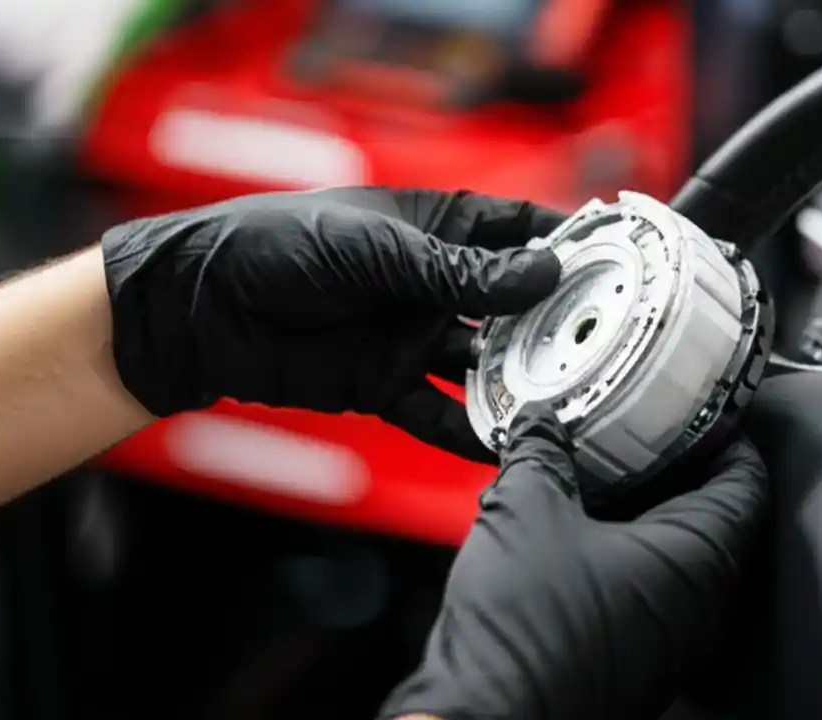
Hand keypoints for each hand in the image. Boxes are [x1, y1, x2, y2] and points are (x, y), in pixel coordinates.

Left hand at [102, 188, 562, 460]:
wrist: (200, 307)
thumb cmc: (281, 246)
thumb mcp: (377, 250)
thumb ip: (459, 270)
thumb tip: (545, 271)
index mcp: (438, 226)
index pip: (519, 229)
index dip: (568, 243)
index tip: (620, 262)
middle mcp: (435, 282)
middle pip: (514, 304)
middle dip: (555, 323)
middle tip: (601, 345)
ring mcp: (413, 335)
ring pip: (483, 363)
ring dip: (518, 382)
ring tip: (560, 403)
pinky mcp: (386, 383)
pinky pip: (437, 411)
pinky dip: (466, 431)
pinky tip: (501, 445)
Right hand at [380, 404, 768, 719]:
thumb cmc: (524, 630)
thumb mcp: (525, 512)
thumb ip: (540, 455)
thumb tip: (540, 425)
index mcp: (695, 558)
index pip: (749, 484)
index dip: (729, 437)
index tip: (704, 412)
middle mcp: (699, 604)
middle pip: (719, 519)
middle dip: (684, 473)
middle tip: (648, 437)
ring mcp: (673, 641)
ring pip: (683, 561)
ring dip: (652, 517)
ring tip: (608, 480)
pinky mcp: (639, 663)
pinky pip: (654, 596)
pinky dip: (630, 559)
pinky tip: (582, 538)